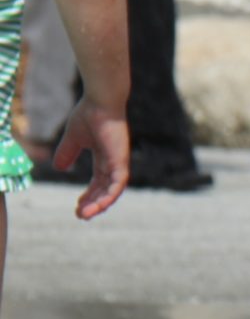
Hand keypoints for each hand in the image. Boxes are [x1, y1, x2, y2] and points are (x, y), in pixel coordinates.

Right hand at [51, 96, 127, 219]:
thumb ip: (67, 152)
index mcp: (105, 157)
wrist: (100, 102)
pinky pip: (118, 184)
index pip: (99, 182)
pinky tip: (100, 206)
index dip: (90, 195)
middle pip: (105, 189)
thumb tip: (59, 167)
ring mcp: (119, 162)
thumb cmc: (89, 115)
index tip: (78, 206)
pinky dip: (110, 196)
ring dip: (100, 204)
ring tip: (86, 215)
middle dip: (93, 203)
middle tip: (81, 216)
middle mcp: (114, 162)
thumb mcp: (74, 138)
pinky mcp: (121, 161)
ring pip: (112, 190)